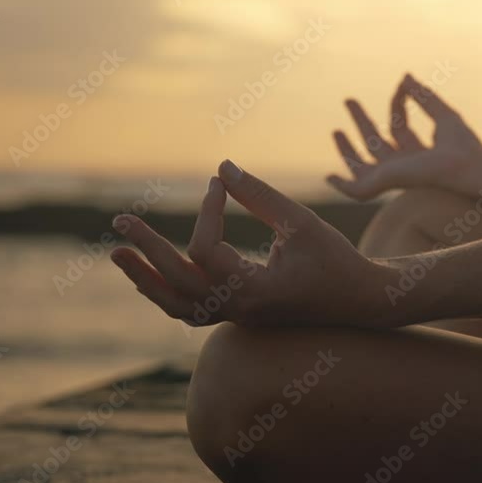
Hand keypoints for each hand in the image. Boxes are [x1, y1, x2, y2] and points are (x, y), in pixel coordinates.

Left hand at [110, 160, 394, 327]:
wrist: (362, 301)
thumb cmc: (337, 260)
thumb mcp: (300, 222)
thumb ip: (259, 194)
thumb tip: (221, 166)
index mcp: (254, 291)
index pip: (205, 251)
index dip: (206, 211)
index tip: (215, 184)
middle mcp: (239, 309)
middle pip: (176, 285)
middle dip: (145, 251)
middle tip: (119, 221)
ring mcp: (238, 316)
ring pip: (177, 307)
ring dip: (146, 280)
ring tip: (119, 254)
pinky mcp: (240, 314)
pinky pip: (192, 310)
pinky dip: (167, 292)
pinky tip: (152, 271)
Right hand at [326, 73, 481, 200]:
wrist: (464, 168)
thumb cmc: (463, 146)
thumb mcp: (442, 113)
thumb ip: (423, 96)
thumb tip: (405, 76)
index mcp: (420, 151)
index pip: (399, 125)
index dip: (397, 103)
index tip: (402, 85)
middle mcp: (405, 166)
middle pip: (376, 143)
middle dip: (362, 122)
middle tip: (348, 100)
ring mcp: (393, 176)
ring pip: (363, 165)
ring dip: (347, 149)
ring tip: (336, 130)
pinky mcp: (383, 184)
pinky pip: (357, 191)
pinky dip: (342, 187)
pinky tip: (329, 177)